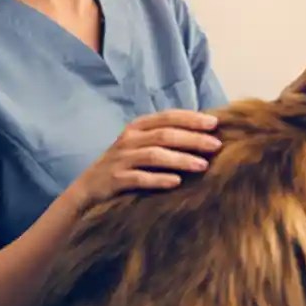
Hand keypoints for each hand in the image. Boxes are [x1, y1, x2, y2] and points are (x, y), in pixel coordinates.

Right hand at [72, 109, 221, 200]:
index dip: (191, 119)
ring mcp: (121, 158)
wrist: (90, 187)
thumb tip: (205, 134)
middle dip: (193, 139)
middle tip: (216, 145)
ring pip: (154, 155)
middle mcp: (129, 139)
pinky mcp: (115, 179)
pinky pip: (140, 178)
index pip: (168, 117)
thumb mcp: (141, 145)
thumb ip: (165, 137)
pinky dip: (159, 179)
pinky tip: (177, 182)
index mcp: (138, 126)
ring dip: (180, 159)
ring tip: (202, 165)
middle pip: (165, 135)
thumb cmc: (126, 164)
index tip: (214, 124)